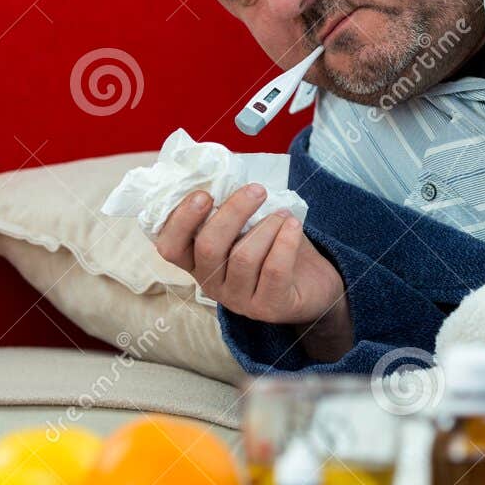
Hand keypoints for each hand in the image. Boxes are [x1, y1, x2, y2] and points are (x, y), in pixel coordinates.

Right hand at [154, 185, 352, 354]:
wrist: (314, 285)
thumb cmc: (273, 249)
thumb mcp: (247, 228)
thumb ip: (230, 211)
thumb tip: (226, 176)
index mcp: (197, 262)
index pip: (170, 247)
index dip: (181, 220)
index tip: (204, 194)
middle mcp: (212, 284)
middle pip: (209, 247)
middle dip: (233, 212)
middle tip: (256, 190)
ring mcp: (239, 300)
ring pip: (243, 256)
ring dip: (266, 226)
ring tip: (283, 214)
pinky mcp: (269, 308)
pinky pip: (274, 269)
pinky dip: (285, 241)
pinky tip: (294, 226)